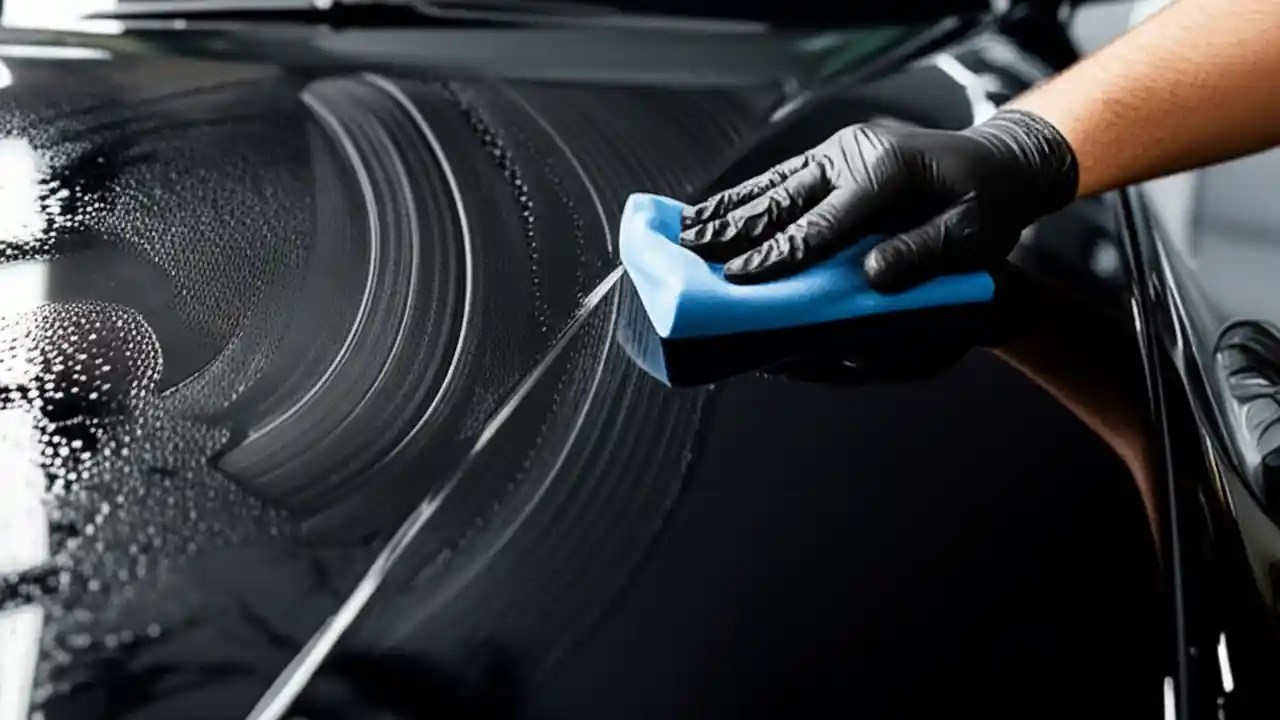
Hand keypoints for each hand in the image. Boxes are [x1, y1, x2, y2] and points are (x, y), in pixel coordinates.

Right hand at [679, 109, 1078, 290]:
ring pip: (773, 184)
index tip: (737, 277)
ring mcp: (840, 152)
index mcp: (885, 172)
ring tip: (685, 230)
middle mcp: (853, 155)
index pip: (821, 225)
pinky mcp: (834, 156)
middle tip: (690, 253)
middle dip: (733, 229)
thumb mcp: (972, 233)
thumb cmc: (988, 204)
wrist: (1002, 162)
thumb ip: (922, 253)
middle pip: (783, 199)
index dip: (777, 255)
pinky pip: (782, 177)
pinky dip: (746, 194)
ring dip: (728, 209)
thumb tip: (872, 276)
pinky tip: (715, 209)